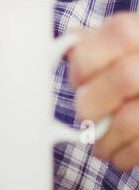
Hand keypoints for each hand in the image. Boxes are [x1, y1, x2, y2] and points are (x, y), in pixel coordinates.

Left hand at [69, 11, 138, 171]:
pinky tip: (119, 156)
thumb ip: (95, 45)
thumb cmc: (133, 67)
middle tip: (85, 116)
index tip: (76, 80)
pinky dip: (126, 155)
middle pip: (126, 77)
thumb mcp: (121, 49)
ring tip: (99, 146)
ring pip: (131, 119)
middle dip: (93, 103)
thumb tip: (58, 48)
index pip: (120, 33)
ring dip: (107, 139)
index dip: (89, 59)